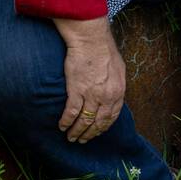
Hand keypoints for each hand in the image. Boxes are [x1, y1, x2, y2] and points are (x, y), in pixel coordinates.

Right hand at [55, 19, 125, 143]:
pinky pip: (71, 113)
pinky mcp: (76, 91)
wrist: (91, 39)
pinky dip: (66, 122)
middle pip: (98, 122)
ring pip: (84, 121)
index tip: (97, 132)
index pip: (112, 116)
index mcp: (118, 91)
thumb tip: (114, 93)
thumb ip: (116, 84)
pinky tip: (62, 126)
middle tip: (82, 140)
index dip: (103, 127)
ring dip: (77, 132)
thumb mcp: (118, 69)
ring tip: (71, 137)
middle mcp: (107, 97)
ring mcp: (92, 95)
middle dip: (90, 134)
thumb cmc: (104, 49)